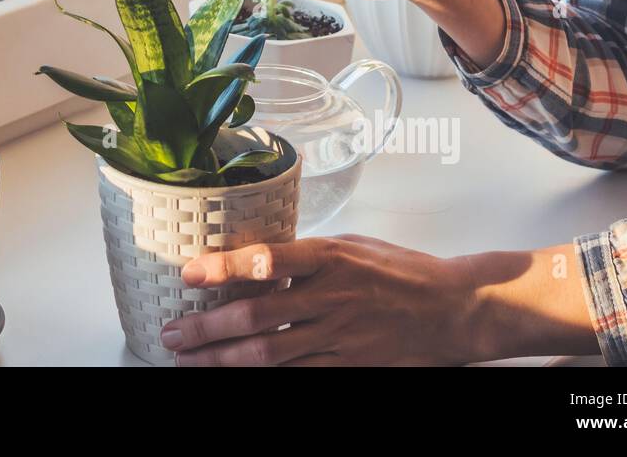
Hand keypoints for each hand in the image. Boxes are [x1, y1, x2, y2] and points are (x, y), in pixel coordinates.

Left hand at [159, 237, 597, 365]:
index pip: (266, 260)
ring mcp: (339, 337)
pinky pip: (299, 376)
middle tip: (171, 333)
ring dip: (222, 360)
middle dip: (207, 327)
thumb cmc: (401, 271)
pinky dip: (264, 380)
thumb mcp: (352, 245)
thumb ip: (305, 255)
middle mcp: (329, 297)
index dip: (223, 267)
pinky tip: (236, 379)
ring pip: (269, 354)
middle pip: (257, 316)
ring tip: (188, 362)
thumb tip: (256, 260)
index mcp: (328, 257)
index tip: (188, 271)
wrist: (455, 309)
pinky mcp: (349, 366)